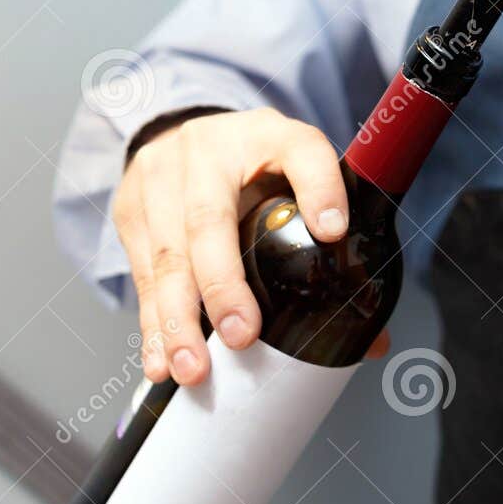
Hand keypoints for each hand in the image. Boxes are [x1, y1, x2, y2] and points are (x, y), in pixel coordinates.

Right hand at [112, 107, 390, 386]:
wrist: (186, 135)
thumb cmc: (257, 166)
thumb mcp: (300, 178)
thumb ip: (335, 246)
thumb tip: (372, 340)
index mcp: (267, 135)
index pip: (301, 151)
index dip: (319, 188)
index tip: (333, 230)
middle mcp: (206, 150)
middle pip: (209, 219)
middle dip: (223, 285)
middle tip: (242, 337)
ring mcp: (159, 178)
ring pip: (165, 254)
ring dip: (178, 319)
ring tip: (193, 369)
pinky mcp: (130, 210)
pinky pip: (140, 274)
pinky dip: (151, 324)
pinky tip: (161, 362)